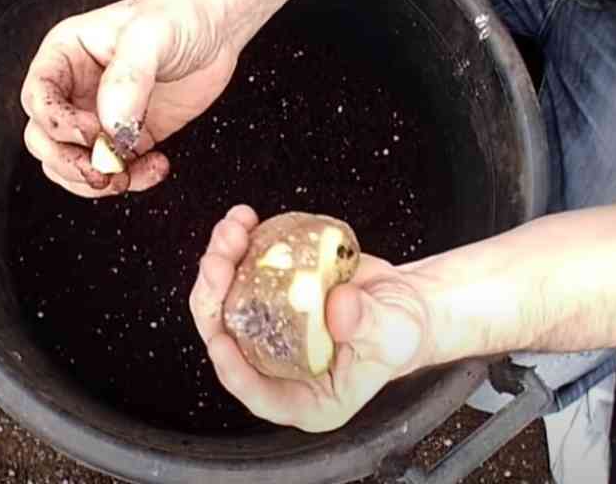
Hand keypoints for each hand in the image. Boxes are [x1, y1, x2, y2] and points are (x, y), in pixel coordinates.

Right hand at [20, 0, 238, 196]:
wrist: (219, 27)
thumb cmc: (180, 14)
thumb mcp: (152, 33)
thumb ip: (128, 77)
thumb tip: (111, 126)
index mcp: (65, 54)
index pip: (38, 97)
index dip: (58, 122)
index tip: (93, 132)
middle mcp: (74, 88)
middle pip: (43, 139)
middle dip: (70, 163)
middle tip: (106, 170)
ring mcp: (97, 116)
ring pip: (68, 164)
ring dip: (94, 180)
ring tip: (130, 175)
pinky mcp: (126, 138)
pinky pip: (110, 171)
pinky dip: (130, 181)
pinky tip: (158, 166)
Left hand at [189, 205, 435, 431]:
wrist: (402, 301)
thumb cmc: (401, 331)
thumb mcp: (395, 332)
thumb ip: (367, 323)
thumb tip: (336, 306)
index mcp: (304, 395)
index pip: (258, 391)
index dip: (232, 370)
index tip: (220, 341)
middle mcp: (276, 364)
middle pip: (228, 336)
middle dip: (214, 297)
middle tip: (219, 261)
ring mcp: (268, 327)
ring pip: (225, 299)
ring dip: (220, 261)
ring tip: (234, 229)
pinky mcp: (267, 294)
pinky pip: (240, 270)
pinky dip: (239, 243)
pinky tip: (245, 220)